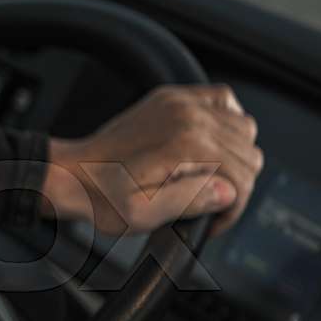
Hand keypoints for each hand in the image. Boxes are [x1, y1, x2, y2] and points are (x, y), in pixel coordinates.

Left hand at [40, 83, 262, 236]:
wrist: (73, 175)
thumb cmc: (102, 199)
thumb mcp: (142, 214)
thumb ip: (189, 202)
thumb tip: (228, 192)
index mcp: (184, 146)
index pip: (242, 178)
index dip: (233, 208)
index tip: (214, 221)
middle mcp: (187, 118)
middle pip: (248, 153)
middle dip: (236, 185)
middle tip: (210, 203)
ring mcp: (180, 103)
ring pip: (243, 128)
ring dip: (235, 156)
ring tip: (210, 178)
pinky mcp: (172, 99)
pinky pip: (223, 99)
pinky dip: (227, 120)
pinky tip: (210, 143)